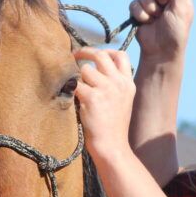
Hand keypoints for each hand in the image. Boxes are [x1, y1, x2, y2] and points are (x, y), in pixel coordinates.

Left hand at [73, 47, 136, 163]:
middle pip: (101, 55)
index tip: (96, 55)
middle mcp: (119, 83)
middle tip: (74, 56)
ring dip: (76, 76)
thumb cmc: (113, 127)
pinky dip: (69, 87)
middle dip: (85, 52)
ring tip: (75, 87)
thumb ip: (114, 85)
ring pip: (85, 69)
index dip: (106, 50)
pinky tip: (68, 94)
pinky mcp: (92, 98)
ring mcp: (106, 89)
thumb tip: (93, 69)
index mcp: (128, 83)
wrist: (112, 146)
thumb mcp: (123, 101)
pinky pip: (75, 84)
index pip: (121, 55)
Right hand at [129, 0, 194, 61]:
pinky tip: (147, 23)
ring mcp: (151, 0)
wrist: (161, 51)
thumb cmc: (175, 32)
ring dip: (149, 6)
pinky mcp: (138, 9)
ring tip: (156, 18)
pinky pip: (134, 3)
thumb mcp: (181, 10)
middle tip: (163, 2)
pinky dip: (140, 14)